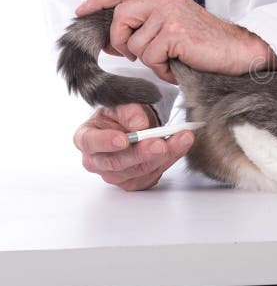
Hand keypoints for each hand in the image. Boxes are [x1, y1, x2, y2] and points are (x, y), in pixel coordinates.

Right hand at [74, 104, 194, 190]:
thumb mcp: (122, 104)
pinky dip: (171, 158)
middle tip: (159, 143)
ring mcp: (115, 175)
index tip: (123, 139)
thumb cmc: (122, 115)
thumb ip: (128, 111)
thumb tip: (139, 125)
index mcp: (86, 138)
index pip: (90, 142)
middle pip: (117, 162)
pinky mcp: (135, 181)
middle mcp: (97, 161)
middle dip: (141, 153)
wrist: (135, 125)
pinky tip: (180, 145)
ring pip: (139, 170)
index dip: (106, 142)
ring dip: (163, 155)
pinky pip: (153, 174)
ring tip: (181, 138)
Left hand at [75, 0, 276, 82]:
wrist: (238, 52)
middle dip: (121, 41)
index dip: (98, 0)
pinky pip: (150, 56)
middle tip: (135, 54)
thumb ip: (147, 22)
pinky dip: (162, 68)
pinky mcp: (173, 33)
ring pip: (135, 43)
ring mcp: (169, 14)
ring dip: (149, 59)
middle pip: (120, 17)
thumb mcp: (175, 23)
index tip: (83, 11)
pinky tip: (178, 65)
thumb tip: (115, 39)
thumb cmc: (209, 43)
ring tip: (170, 59)